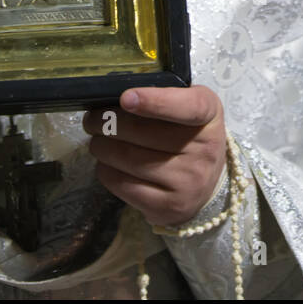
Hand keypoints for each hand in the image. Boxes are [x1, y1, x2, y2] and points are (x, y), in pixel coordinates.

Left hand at [83, 85, 226, 226]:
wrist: (205, 186)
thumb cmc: (188, 136)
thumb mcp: (188, 107)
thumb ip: (161, 96)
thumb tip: (112, 96)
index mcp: (210, 115)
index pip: (188, 107)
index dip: (155, 101)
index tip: (126, 98)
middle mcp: (205, 150)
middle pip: (142, 132)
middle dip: (107, 122)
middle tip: (93, 120)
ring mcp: (188, 181)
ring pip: (127, 158)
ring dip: (101, 146)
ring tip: (97, 141)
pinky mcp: (168, 207)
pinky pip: (123, 184)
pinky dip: (106, 170)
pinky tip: (107, 164)